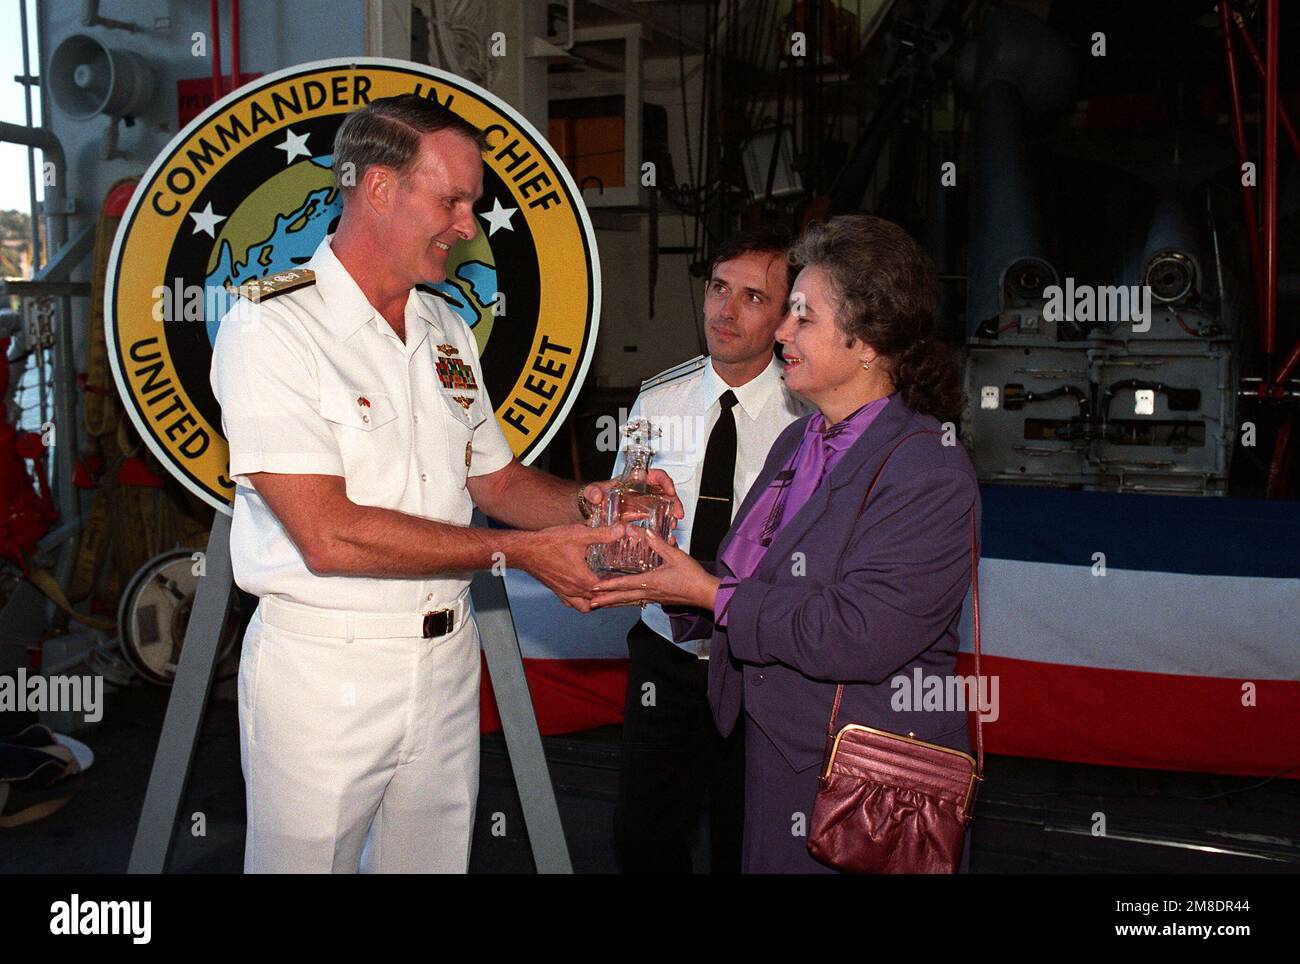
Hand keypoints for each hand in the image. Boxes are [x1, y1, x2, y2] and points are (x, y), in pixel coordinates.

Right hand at [519, 523, 623, 612]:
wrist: (526, 550)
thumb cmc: (550, 543)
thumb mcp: (580, 534)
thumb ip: (603, 534)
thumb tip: (622, 530)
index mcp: (584, 580)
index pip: (610, 590)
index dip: (622, 586)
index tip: (632, 583)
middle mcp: (575, 591)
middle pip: (599, 601)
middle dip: (612, 595)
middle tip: (622, 588)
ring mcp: (565, 593)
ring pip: (585, 606)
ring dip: (595, 601)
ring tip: (604, 593)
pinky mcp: (556, 591)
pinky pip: (572, 603)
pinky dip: (580, 601)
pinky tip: (583, 592)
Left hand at [582, 470, 684, 525]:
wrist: (591, 508)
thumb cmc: (595, 495)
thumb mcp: (592, 491)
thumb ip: (592, 492)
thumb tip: (596, 495)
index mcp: (634, 481)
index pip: (655, 475)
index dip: (665, 481)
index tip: (670, 490)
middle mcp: (642, 491)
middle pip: (665, 492)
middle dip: (675, 502)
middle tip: (678, 514)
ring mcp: (643, 504)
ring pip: (664, 506)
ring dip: (671, 515)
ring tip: (673, 525)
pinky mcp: (641, 516)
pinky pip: (656, 519)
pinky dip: (662, 526)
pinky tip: (664, 534)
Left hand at [590, 525, 719, 609]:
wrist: (706, 594)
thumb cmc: (692, 576)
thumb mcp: (675, 555)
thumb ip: (658, 543)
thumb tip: (642, 530)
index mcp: (650, 582)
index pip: (624, 585)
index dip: (607, 586)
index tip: (593, 587)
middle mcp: (649, 593)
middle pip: (622, 598)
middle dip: (606, 600)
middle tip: (589, 603)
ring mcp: (654, 598)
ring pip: (629, 601)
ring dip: (614, 602)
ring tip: (600, 604)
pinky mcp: (659, 598)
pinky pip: (638, 600)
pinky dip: (627, 600)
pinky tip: (625, 599)